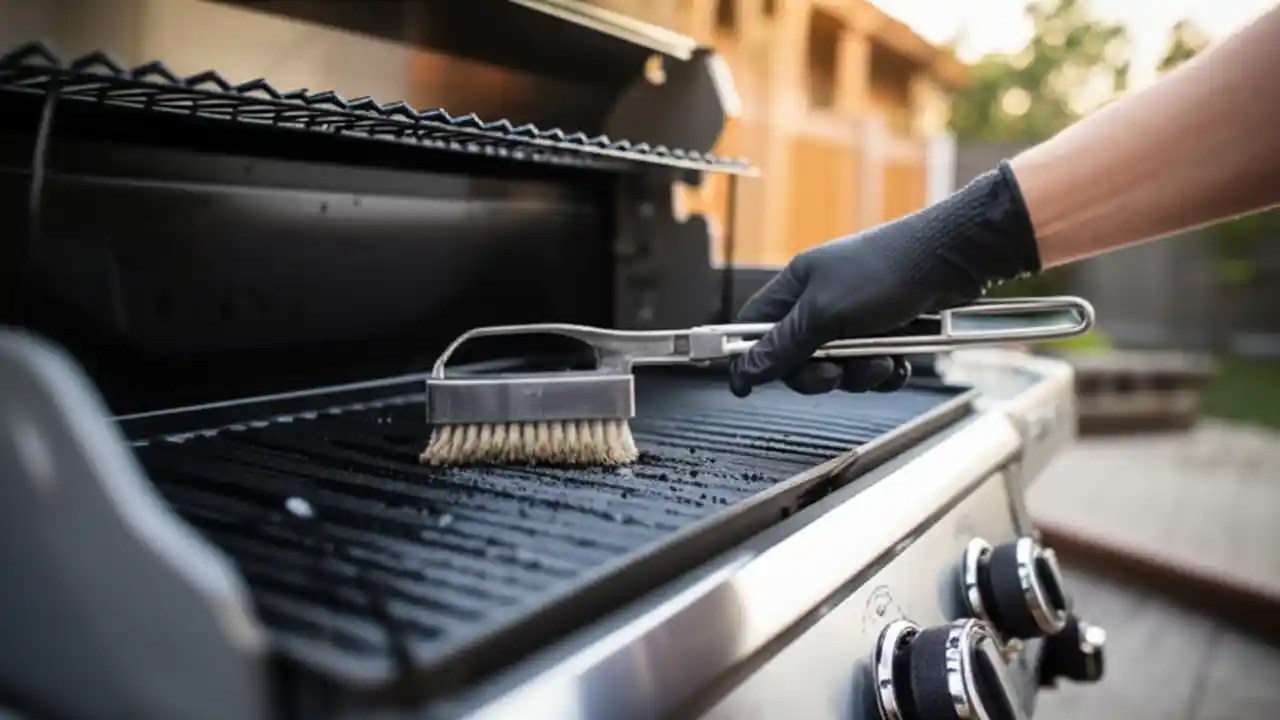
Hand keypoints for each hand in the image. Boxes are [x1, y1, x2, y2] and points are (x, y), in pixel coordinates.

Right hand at [728, 161, 1040, 396]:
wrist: (953, 260)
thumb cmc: (888, 271)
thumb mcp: (827, 313)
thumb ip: (784, 345)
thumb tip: (745, 369)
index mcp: (797, 286)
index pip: (755, 326)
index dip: (749, 357)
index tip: (746, 387)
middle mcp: (821, 301)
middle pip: (798, 358)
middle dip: (819, 374)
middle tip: (835, 373)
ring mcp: (855, 316)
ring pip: (839, 367)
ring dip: (860, 374)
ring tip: (882, 360)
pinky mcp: (886, 330)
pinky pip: (871, 367)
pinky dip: (885, 371)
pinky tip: (899, 362)